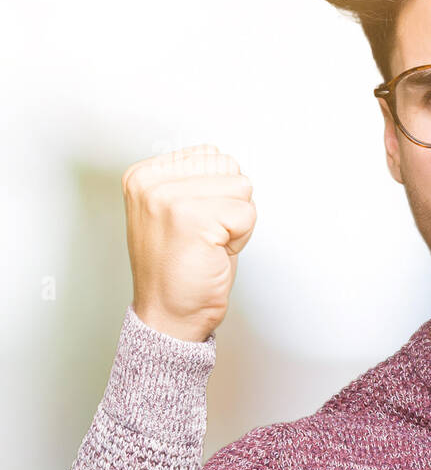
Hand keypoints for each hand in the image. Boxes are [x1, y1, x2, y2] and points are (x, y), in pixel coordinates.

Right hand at [123, 144, 255, 341]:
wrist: (169, 314)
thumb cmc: (180, 269)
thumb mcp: (179, 211)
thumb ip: (195, 180)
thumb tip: (224, 158)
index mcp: (144, 175)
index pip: (212, 155)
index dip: (218, 192)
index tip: (195, 222)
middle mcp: (150, 182)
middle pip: (229, 167)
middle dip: (230, 204)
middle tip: (205, 236)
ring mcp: (168, 197)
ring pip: (242, 187)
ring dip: (236, 221)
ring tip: (209, 243)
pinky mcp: (191, 217)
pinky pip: (247, 213)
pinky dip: (241, 237)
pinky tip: (213, 253)